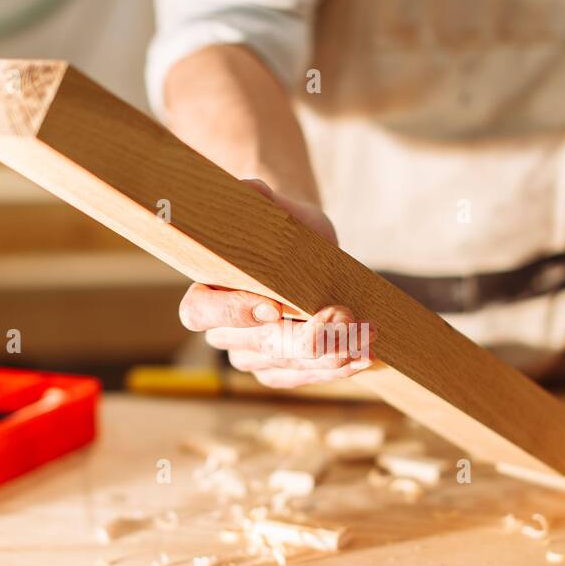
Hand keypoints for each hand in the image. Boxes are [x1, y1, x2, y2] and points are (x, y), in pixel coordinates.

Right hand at [177, 179, 375, 387]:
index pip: (198, 311)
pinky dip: (336, 368)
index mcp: (207, 290)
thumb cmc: (290, 232)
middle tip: (343, 316)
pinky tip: (363, 356)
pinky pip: (302, 377)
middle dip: (303, 336)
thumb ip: (262, 201)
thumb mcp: (281, 212)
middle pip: (255, 344)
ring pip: (284, 364)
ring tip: (366, 334)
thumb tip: (250, 187)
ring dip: (330, 353)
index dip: (231, 313)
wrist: (308, 256)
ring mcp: (249, 356)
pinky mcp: (278, 371)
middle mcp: (222, 330)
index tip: (273, 306)